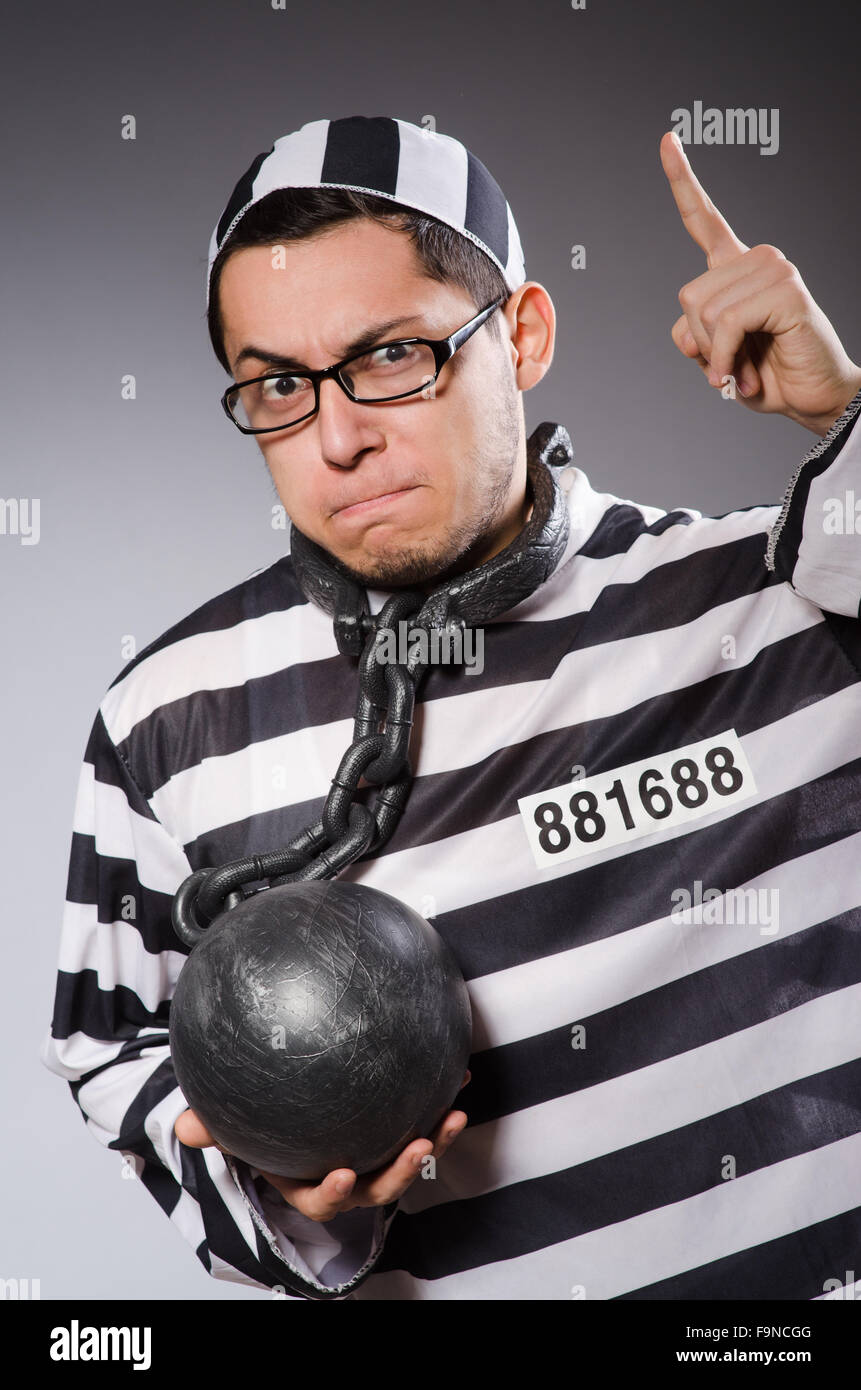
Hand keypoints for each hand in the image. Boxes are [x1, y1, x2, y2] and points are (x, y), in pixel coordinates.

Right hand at [174, 1070, 470, 1222]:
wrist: (289, 1106)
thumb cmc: (262, 1122)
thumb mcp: (233, 1123)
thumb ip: (212, 1125)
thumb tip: (184, 1123)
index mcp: (307, 1181)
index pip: (321, 1199)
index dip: (333, 1193)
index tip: (343, 1175)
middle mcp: (346, 1176)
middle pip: (377, 1188)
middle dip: (400, 1172)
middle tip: (417, 1146)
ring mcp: (375, 1156)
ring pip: (408, 1160)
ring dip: (435, 1141)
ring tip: (453, 1114)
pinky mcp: (397, 1131)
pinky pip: (423, 1122)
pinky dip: (441, 1102)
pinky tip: (459, 1072)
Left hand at [660, 130, 860, 435]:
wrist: (812, 397)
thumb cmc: (766, 375)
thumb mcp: (714, 356)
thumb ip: (693, 337)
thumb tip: (688, 330)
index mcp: (735, 269)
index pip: (703, 221)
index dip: (682, 181)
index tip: (667, 140)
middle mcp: (756, 260)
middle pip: (689, 296)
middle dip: (701, 343)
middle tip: (730, 366)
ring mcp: (774, 270)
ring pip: (705, 312)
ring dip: (716, 354)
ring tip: (744, 370)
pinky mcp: (786, 290)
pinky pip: (728, 325)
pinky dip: (727, 358)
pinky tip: (744, 376)